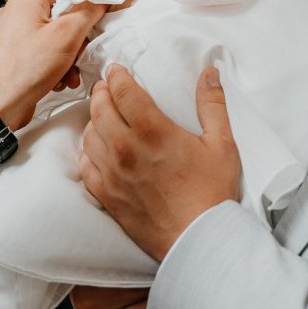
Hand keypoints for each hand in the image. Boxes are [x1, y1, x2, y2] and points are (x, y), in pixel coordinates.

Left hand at [0, 0, 105, 130]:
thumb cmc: (27, 69)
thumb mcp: (67, 36)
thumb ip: (88, 12)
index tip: (96, 4)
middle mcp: (17, 12)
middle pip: (60, 9)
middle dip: (77, 32)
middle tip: (82, 46)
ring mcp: (14, 33)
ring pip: (55, 32)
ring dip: (70, 52)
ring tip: (71, 71)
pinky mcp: (16, 52)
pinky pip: (44, 49)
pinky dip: (57, 63)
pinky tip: (61, 79)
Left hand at [80, 64, 240, 260]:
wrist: (198, 238)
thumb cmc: (212, 191)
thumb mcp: (222, 142)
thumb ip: (212, 104)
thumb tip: (209, 72)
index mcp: (153, 131)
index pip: (123, 91)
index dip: (117, 76)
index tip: (116, 70)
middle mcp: (126, 149)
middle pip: (100, 108)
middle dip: (102, 92)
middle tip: (106, 86)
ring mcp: (113, 173)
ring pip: (89, 135)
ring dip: (93, 119)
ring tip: (102, 113)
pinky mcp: (107, 195)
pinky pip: (85, 165)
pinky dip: (87, 151)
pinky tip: (96, 148)